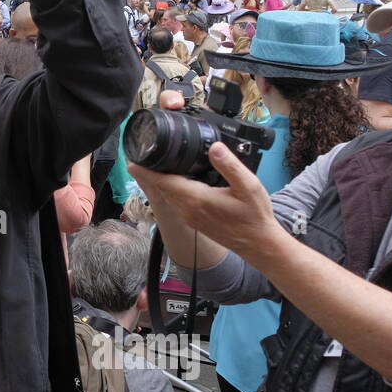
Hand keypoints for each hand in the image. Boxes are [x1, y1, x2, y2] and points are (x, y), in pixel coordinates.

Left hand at [129, 141, 282, 259]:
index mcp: (196, 199)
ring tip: (153, 162)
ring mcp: (189, 217)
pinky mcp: (194, 220)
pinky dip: (170, 188)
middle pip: (161, 187)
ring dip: (158, 180)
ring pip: (167, 195)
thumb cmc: (255, 216)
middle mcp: (187, 209)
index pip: (163, 182)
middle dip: (149, 171)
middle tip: (140, 153)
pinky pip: (175, 201)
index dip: (146, 170)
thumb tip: (215, 147)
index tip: (132, 159)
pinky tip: (175, 178)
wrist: (259, 244)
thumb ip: (230, 165)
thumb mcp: (248, 186)